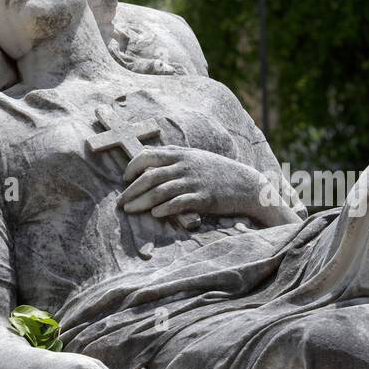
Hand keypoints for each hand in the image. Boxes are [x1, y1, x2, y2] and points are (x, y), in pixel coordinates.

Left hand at [120, 145, 283, 222]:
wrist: (247, 184)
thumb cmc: (219, 173)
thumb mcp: (196, 158)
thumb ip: (176, 159)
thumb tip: (151, 164)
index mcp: (181, 154)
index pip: (148, 155)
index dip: (132, 167)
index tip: (125, 179)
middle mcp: (185, 166)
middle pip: (149, 176)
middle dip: (131, 190)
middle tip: (122, 202)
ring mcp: (194, 182)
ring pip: (159, 191)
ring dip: (141, 202)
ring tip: (131, 210)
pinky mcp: (203, 198)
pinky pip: (178, 203)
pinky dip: (163, 208)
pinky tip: (155, 214)